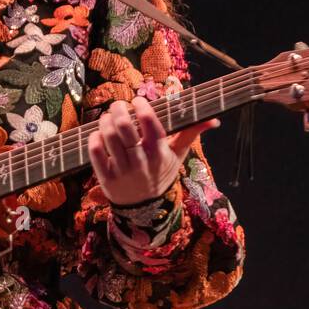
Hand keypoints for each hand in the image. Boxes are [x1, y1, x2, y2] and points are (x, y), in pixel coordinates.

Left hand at [87, 97, 219, 205]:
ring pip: (108, 137)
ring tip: (107, 117)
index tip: (137, 100)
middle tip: (118, 105)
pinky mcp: (106, 178)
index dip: (142, 106)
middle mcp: (141, 161)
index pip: (149, 122)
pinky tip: (97, 133)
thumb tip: (214, 120)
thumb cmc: (161, 172)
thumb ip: (191, 133)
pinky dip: (93, 138)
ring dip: (105, 121)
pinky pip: (95, 153)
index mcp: (159, 152)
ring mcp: (123, 170)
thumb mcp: (177, 155)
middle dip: (118, 109)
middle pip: (125, 126)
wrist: (145, 207)